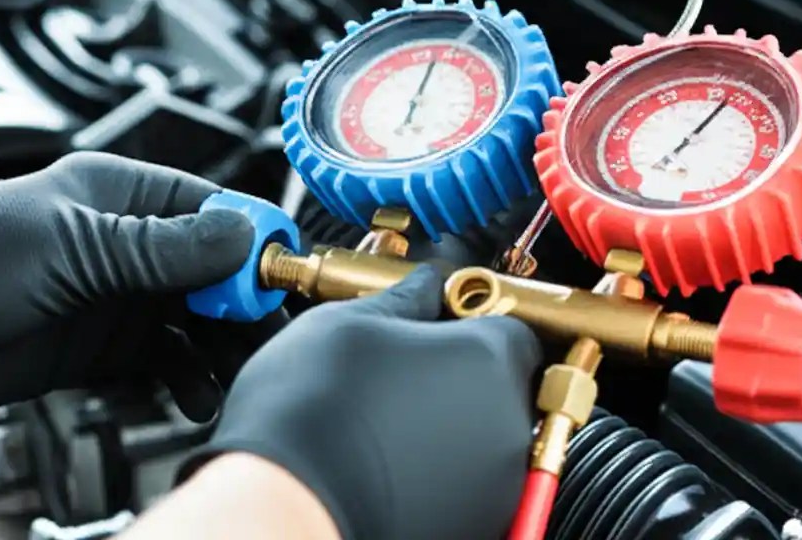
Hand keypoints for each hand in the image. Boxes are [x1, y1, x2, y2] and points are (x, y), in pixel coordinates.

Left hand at [0, 152, 253, 415]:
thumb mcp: (69, 250)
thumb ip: (160, 248)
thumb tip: (242, 233)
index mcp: (119, 193)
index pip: (213, 208)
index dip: (253, 241)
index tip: (284, 278)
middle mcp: (123, 242)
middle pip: (212, 269)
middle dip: (244, 302)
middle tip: (270, 336)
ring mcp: (111, 296)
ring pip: (191, 319)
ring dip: (218, 345)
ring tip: (236, 372)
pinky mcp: (95, 346)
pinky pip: (159, 360)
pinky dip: (183, 377)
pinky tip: (195, 393)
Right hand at [181, 266, 541, 539]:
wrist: (290, 502)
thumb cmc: (313, 413)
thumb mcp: (348, 322)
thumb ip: (402, 298)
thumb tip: (422, 286)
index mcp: (487, 360)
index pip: (511, 325)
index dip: (472, 319)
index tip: (440, 320)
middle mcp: (506, 423)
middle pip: (500, 383)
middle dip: (458, 372)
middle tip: (401, 368)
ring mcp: (495, 483)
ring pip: (483, 436)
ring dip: (448, 422)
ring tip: (385, 418)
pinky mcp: (474, 522)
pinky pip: (465, 482)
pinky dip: (437, 468)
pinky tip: (387, 457)